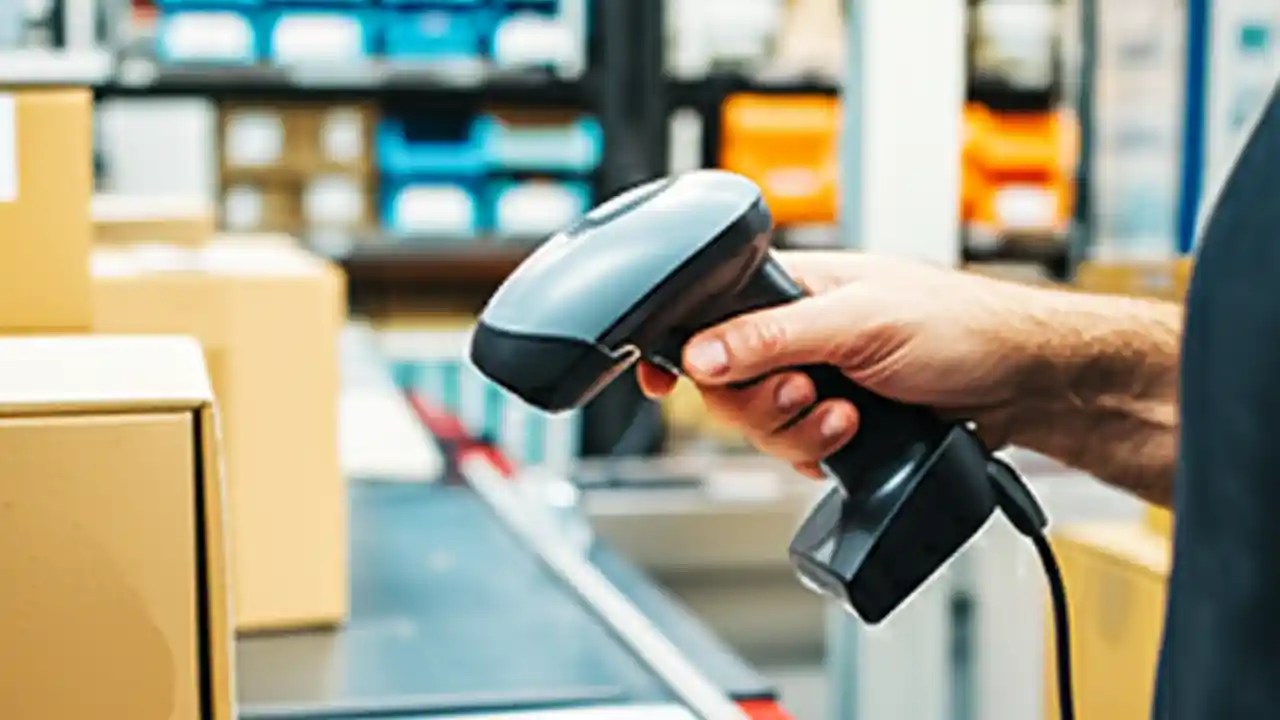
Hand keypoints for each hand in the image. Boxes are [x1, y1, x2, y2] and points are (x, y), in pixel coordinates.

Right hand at [637, 251, 1061, 478]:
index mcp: (793, 285)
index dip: (679, 346)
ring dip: (798, 431)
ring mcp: (815, 379)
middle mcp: (796, 332)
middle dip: (763, 402)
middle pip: (725, 383)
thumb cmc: (961, 326)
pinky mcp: (834, 421)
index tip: (660, 377)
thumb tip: (701, 351)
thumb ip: (774, 335)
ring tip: (846, 416)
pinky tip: (855, 438)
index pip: (709, 312)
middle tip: (805, 392)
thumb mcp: (859, 322)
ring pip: (758, 424)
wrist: (1020, 385)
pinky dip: (818, 453)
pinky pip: (793, 450)